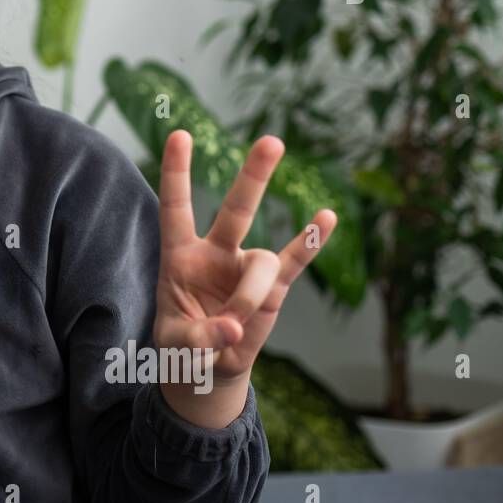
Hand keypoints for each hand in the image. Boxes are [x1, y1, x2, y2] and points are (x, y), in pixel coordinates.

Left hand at [153, 131, 335, 399]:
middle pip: (236, 208)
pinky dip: (310, 242)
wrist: (209, 368)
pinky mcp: (274, 289)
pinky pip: (294, 262)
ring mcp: (246, 268)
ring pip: (260, 266)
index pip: (176, 206)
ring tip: (235, 329)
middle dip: (253, 177)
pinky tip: (325, 218)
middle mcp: (216, 253)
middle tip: (272, 141)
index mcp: (179, 255)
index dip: (177, 172)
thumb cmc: (184, 346)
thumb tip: (235, 329)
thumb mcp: (178, 345)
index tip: (181, 133)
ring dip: (249, 298)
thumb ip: (199, 336)